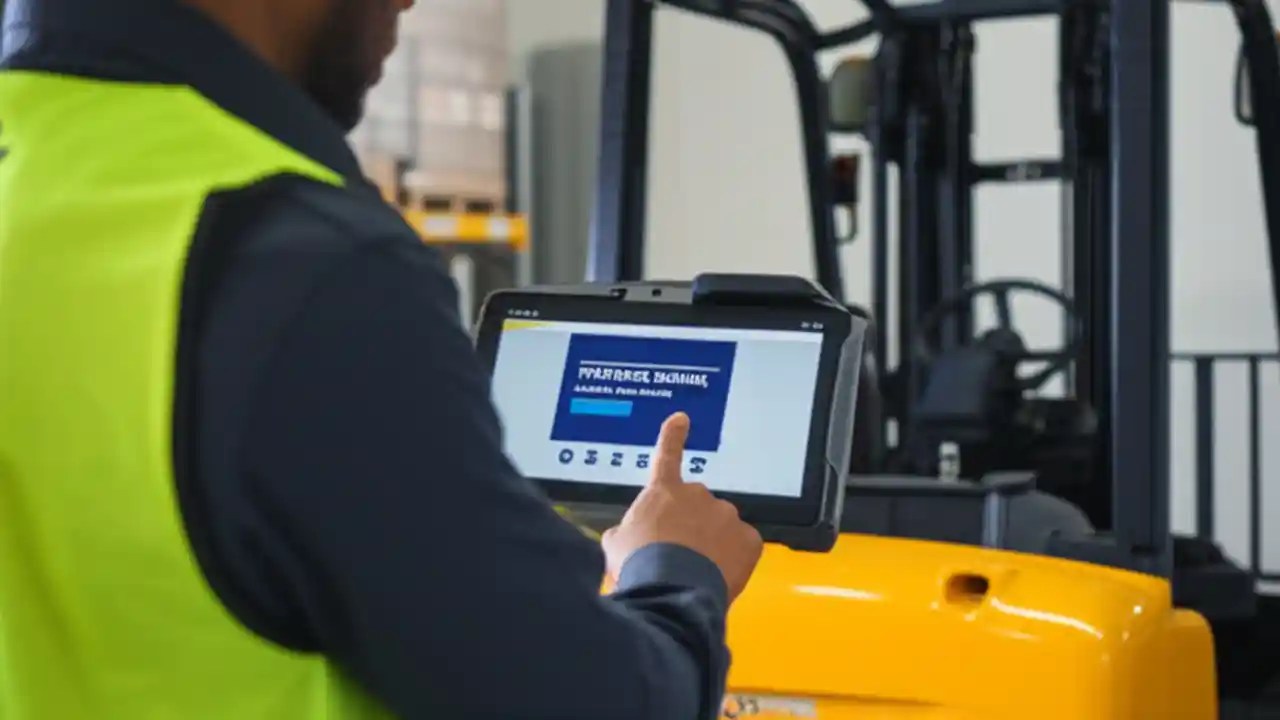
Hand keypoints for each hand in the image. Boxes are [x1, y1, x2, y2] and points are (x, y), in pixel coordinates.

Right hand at [602, 413, 763, 601]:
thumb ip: (625, 531)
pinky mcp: (749, 539)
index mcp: (663, 491)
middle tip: (675, 555)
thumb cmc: (638, 565)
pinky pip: (742, 547)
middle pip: (696, 505)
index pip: (667, 454)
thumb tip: (625, 537)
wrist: (670, 591)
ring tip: (694, 571)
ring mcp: (726, 516)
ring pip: (720, 527)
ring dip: (711, 543)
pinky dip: (732, 560)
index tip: (681, 419)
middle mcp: (698, 495)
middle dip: (689, 525)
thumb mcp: (615, 543)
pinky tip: (717, 576)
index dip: (673, 436)